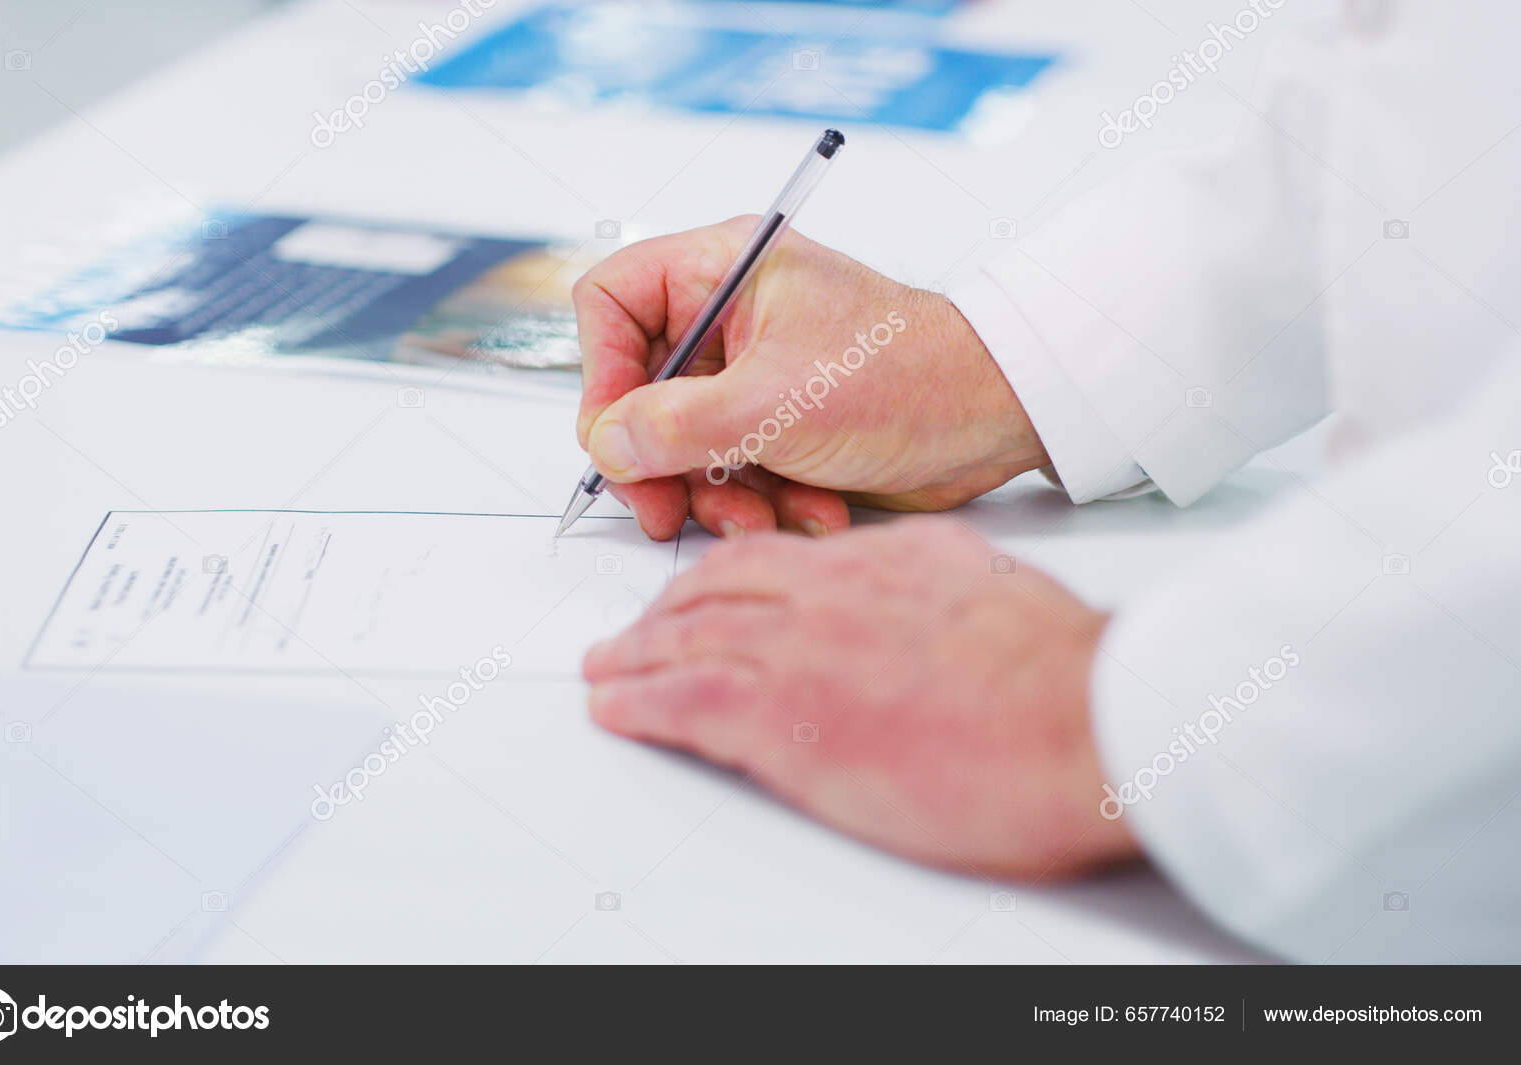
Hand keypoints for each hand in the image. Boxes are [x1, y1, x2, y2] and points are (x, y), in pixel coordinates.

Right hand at [573, 217, 1048, 540]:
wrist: (997, 419)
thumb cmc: (912, 376)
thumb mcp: (776, 403)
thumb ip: (676, 425)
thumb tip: (607, 442)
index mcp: (724, 272)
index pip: (613, 303)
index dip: (602, 373)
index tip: (615, 437)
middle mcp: (731, 319)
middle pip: (640, 390)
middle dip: (657, 459)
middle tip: (663, 507)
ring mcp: (755, 375)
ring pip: (684, 443)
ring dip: (715, 494)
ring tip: (759, 516)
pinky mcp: (780, 425)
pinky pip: (732, 470)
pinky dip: (760, 501)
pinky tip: (808, 510)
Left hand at [583, 519, 1139, 878]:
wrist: (1084, 718)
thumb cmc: (1063, 673)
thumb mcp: (995, 596)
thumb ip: (938, 592)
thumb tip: (923, 608)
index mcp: (880, 564)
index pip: (776, 557)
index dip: (725, 576)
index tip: (707, 593)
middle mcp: (827, 595)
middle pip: (717, 588)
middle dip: (666, 609)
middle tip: (638, 627)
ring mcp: (801, 652)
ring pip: (687, 638)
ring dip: (636, 653)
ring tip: (608, 666)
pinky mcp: (786, 719)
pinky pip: (684, 702)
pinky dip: (639, 703)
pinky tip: (615, 708)